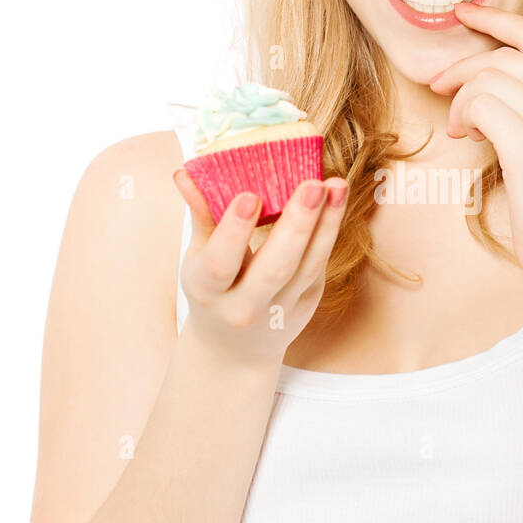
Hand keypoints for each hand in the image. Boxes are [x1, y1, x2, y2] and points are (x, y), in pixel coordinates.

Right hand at [173, 172, 348, 369]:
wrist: (234, 349)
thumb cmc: (213, 291)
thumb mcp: (198, 259)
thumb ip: (200, 217)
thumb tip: (186, 172)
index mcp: (207, 292)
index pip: (220, 263)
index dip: (233, 231)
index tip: (249, 195)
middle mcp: (245, 306)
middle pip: (275, 268)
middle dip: (297, 224)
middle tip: (313, 184)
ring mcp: (280, 310)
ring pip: (308, 266)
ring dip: (326, 223)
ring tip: (336, 185)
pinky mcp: (306, 305)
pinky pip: (319, 265)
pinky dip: (329, 232)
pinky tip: (336, 200)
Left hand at [428, 0, 522, 288]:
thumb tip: (490, 68)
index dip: (495, 20)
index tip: (464, 16)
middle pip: (503, 56)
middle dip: (463, 69)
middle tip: (440, 88)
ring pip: (486, 78)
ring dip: (462, 100)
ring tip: (464, 128)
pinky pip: (479, 102)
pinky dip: (463, 115)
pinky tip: (466, 135)